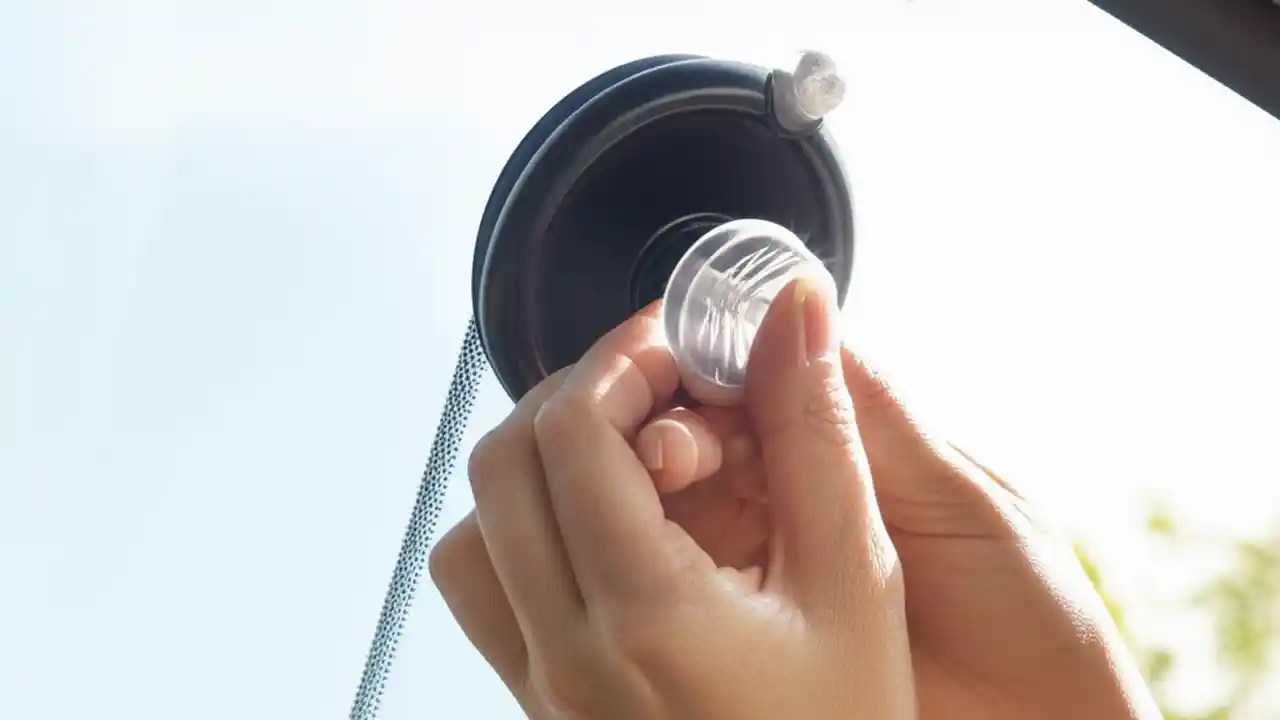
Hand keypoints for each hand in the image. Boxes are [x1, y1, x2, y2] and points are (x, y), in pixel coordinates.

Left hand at [429, 279, 915, 718]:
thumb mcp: (858, 580)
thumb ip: (816, 432)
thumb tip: (792, 307)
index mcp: (644, 619)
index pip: (574, 436)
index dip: (620, 359)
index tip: (675, 341)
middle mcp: (566, 657)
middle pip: (503, 469)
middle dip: (575, 399)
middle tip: (656, 390)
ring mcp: (540, 690)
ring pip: (472, 535)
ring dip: (536, 470)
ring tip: (628, 461)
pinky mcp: (539, 706)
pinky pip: (487, 595)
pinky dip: (524, 534)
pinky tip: (610, 533)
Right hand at [635, 346, 1162, 718]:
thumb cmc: (1031, 621)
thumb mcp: (961, 503)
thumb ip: (874, 414)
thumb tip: (806, 302)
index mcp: (860, 449)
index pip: (771, 381)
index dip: (723, 368)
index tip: (685, 369)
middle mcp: (804, 496)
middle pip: (714, 435)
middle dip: (681, 428)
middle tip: (667, 449)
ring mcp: (770, 560)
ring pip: (688, 499)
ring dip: (661, 485)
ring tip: (654, 483)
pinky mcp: (748, 620)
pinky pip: (689, 575)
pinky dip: (659, 552)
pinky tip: (650, 546)